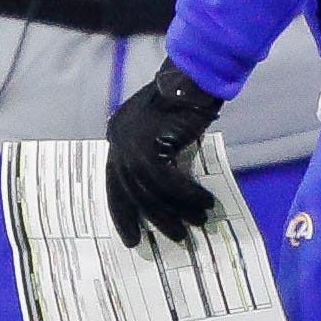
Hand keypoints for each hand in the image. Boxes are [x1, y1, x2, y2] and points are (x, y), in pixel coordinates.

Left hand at [105, 59, 221, 246]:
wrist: (193, 81)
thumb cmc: (184, 104)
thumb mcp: (162, 133)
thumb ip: (156, 156)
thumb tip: (167, 195)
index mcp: (117, 138)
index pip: (114, 184)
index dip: (124, 213)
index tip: (132, 239)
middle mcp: (118, 141)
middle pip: (131, 191)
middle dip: (153, 218)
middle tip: (175, 237)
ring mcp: (131, 143)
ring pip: (150, 191)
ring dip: (177, 210)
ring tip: (198, 222)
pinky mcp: (150, 145)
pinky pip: (168, 182)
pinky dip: (188, 195)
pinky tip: (205, 202)